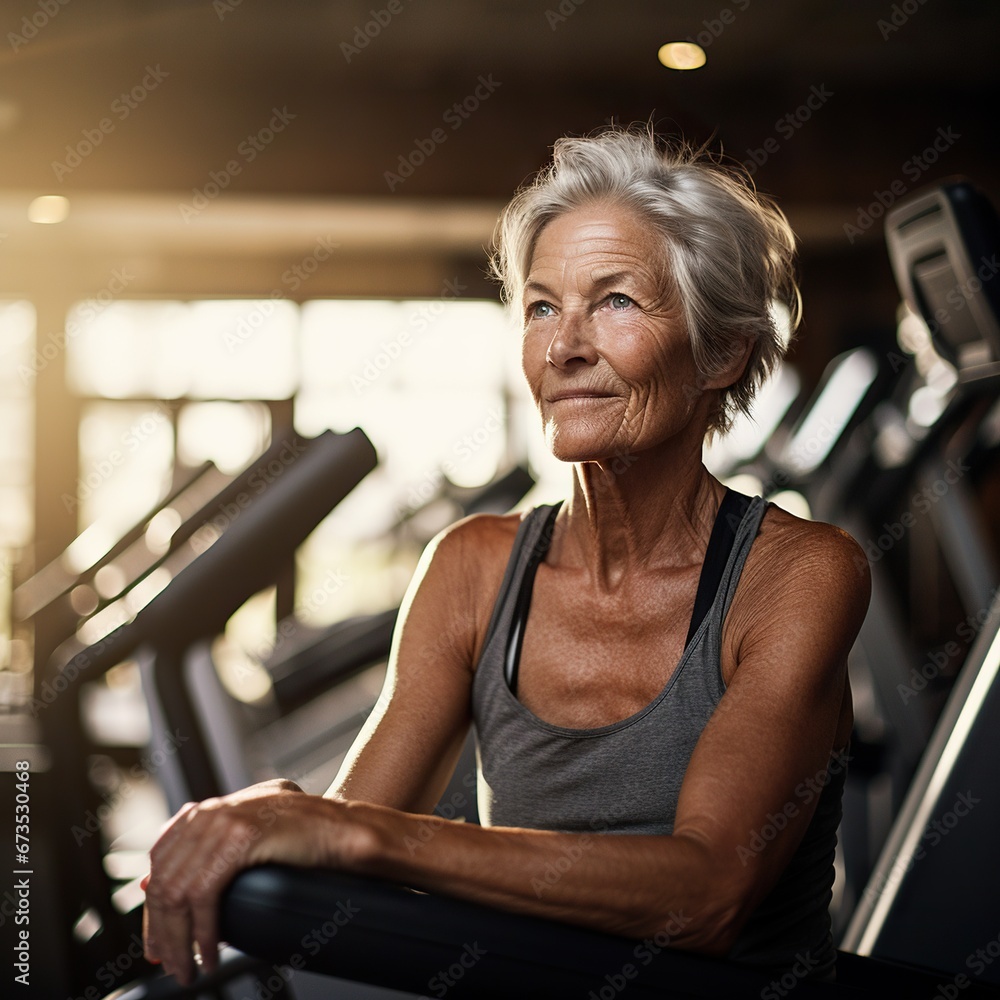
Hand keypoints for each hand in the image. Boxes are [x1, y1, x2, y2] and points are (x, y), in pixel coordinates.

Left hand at [142, 779, 361, 985]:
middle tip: (171, 965)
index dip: (153, 908)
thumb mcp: (247, 836)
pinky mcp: (241, 838)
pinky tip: (209, 953)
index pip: (160, 861)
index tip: (157, 943)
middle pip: (165, 880)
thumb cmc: (303, 837)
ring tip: (188, 969)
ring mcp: (224, 821)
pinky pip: (205, 895)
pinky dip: (203, 932)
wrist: (342, 828)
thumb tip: (155, 884)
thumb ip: (208, 849)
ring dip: (180, 941)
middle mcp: (209, 812)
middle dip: (163, 932)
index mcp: (206, 811)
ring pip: (180, 892)